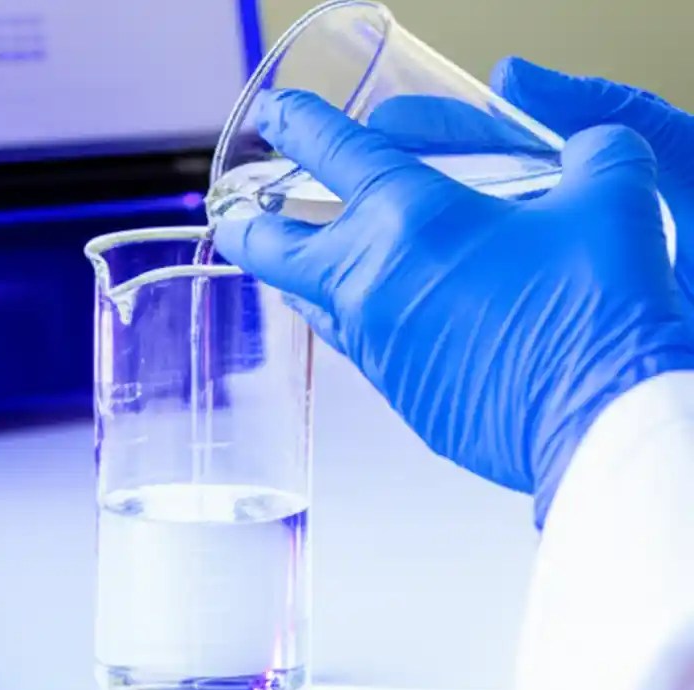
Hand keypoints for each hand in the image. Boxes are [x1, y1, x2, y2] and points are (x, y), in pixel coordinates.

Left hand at [213, 90, 693, 525]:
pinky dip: (356, 322)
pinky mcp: (397, 393)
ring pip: (310, 302)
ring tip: (306, 264)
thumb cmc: (599, 314)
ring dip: (301, 278)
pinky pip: (358, 346)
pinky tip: (381, 317)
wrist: (601, 420)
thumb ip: (589, 160)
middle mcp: (372, 279)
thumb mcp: (609, 203)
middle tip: (235, 214)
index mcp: (411, 215)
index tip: (278, 115)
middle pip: (273, 247)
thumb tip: (587, 154)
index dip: (297, 124)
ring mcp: (376, 343)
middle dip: (245, 226)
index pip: (332, 152)